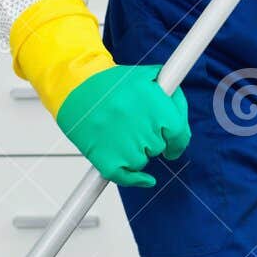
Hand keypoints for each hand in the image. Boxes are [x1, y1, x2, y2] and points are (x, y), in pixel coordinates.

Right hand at [55, 64, 190, 186]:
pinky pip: (128, 177)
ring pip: (143, 161)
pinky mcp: (108, 160)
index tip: (174, 145)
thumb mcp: (146, 76)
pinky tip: (145, 179)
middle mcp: (144, 127)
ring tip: (121, 135)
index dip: (178, 141)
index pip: (179, 134)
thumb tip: (181, 118)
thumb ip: (171, 94)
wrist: (74, 87)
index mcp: (157, 105)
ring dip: (137, 153)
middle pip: (159, 147)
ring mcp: (126, 145)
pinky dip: (136, 179)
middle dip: (152, 140)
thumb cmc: (109, 82)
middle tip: (136, 129)